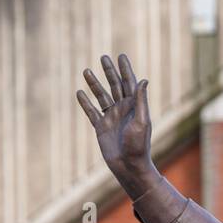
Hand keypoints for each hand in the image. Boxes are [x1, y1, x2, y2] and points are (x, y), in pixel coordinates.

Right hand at [77, 54, 158, 198]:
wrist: (129, 166)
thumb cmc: (138, 145)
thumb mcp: (141, 121)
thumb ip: (140, 100)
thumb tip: (143, 79)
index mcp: (134, 106)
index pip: (129, 83)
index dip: (125, 69)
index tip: (121, 56)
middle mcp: (122, 109)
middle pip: (115, 85)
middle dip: (109, 71)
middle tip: (104, 57)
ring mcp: (111, 118)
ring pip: (101, 96)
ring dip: (94, 84)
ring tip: (86, 70)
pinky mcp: (101, 127)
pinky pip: (91, 112)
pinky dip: (85, 103)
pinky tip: (79, 92)